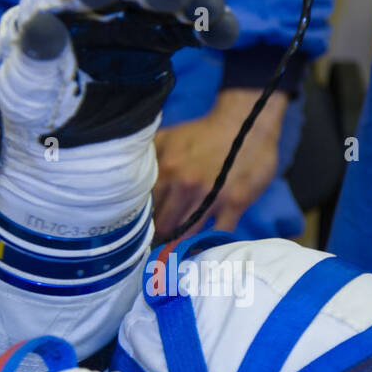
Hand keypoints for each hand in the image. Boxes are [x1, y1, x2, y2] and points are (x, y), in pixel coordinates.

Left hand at [0, 0, 237, 235]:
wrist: (70, 167)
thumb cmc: (35, 128)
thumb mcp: (28, 99)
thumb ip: (34, 62)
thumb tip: (39, 27)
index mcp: (45, 12)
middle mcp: (88, 6)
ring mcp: (127, 21)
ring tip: (206, 8)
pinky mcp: (159, 42)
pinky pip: (188, 25)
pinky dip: (209, 24)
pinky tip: (223, 31)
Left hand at [152, 88, 287, 239]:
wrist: (248, 120)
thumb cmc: (203, 132)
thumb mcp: (168, 137)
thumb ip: (146, 159)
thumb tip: (124, 180)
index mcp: (166, 171)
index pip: (145, 209)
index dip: (143, 223)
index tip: (141, 232)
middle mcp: (185, 186)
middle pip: (164, 227)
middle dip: (160, 236)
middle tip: (159, 243)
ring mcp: (211, 196)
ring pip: (187, 235)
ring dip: (181, 245)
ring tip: (175, 251)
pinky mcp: (235, 203)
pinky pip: (218, 235)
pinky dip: (208, 244)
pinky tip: (200, 249)